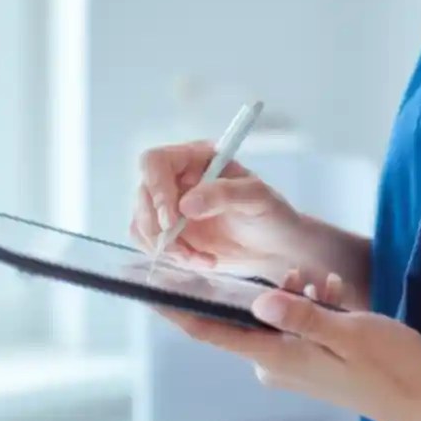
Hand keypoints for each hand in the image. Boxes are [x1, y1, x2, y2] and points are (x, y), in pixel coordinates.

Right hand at [131, 141, 308, 270]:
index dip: (156, 188)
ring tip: (200, 258)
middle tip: (183, 250)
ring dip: (165, 247)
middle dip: (157, 227)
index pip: (155, 161)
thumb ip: (225, 194)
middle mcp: (177, 178)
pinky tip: (201, 261)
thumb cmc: (273, 215)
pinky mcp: (170, 233)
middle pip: (142, 194)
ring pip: (142, 223)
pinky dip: (171, 257)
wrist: (278, 248)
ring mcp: (171, 207)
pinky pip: (150, 244)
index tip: (172, 220)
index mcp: (196, 159)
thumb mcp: (258, 198)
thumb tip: (186, 204)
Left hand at [157, 270, 420, 420]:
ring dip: (297, 294)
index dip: (176, 309)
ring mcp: (292, 365)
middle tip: (307, 274)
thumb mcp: (346, 331)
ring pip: (276, 315)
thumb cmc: (390, 366)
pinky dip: (310, 306)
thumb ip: (299, 314)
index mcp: (277, 357)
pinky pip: (294, 325)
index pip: (210, 332)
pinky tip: (335, 295)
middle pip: (247, 315)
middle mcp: (276, 364)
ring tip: (331, 286)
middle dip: (268, 286)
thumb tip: (257, 299)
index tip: (149, 287)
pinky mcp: (309, 362)